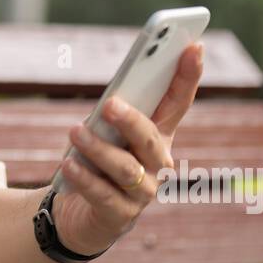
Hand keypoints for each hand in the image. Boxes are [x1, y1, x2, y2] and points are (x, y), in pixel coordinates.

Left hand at [51, 42, 205, 255]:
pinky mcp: (120, 216)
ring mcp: (142, 193)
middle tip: (110, 103)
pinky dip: (85, 178)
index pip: (179, 102)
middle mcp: (157, 165)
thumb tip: (112, 99)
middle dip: (132, 120)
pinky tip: (68, 165)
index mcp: (158, 136)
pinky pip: (102, 194)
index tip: (194, 46)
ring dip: (98, 149)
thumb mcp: (106, 133)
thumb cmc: (97, 162)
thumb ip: (114, 114)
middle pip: (150, 139)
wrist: (82, 214)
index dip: (188, 76)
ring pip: (126, 168)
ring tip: (75, 133)